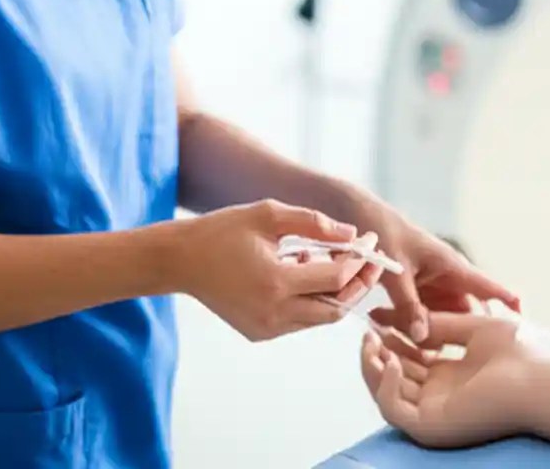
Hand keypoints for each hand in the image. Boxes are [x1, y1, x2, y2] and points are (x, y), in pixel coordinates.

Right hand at [175, 200, 384, 341]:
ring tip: (324, 259)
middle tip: (367, 261)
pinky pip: (299, 320)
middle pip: (337, 307)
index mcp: (276, 282)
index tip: (369, 242)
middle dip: (357, 284)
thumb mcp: (268, 215)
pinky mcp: (260, 333)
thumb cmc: (222, 231)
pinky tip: (298, 271)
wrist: (180, 261)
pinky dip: (310, 299)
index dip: (359, 260)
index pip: (336, 278)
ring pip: (320, 317)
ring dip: (333, 291)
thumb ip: (314, 223)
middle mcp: (274, 313)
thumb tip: (352, 235)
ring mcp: (267, 327)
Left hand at [353, 200, 519, 342]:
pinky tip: (381, 323)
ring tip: (389, 329)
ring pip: (438, 319)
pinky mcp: (414, 290)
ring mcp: (431, 286)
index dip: (509, 305)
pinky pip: (417, 314)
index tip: (522, 326)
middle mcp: (447, 279)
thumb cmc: (383, 231)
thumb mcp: (395, 269)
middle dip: (447, 332)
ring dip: (419, 328)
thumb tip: (423, 337)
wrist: (356, 213)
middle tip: (421, 345)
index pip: (490, 288)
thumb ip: (407, 304)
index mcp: (452, 266)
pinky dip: (404, 321)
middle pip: (461, 316)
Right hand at [360, 311, 535, 447]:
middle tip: (369, 332)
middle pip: (395, 378)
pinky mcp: (430, 426)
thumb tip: (408, 321)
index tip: (379, 320)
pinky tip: (392, 362)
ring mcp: (434, 414)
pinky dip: (384, 386)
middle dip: (378, 353)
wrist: (539, 379)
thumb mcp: (473, 328)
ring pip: (386, 395)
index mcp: (452, 378)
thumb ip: (439, 324)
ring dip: (373, 368)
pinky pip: (393, 410)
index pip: (410, 362)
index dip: (393, 341)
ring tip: (372, 343)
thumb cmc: (520, 354)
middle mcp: (440, 398)